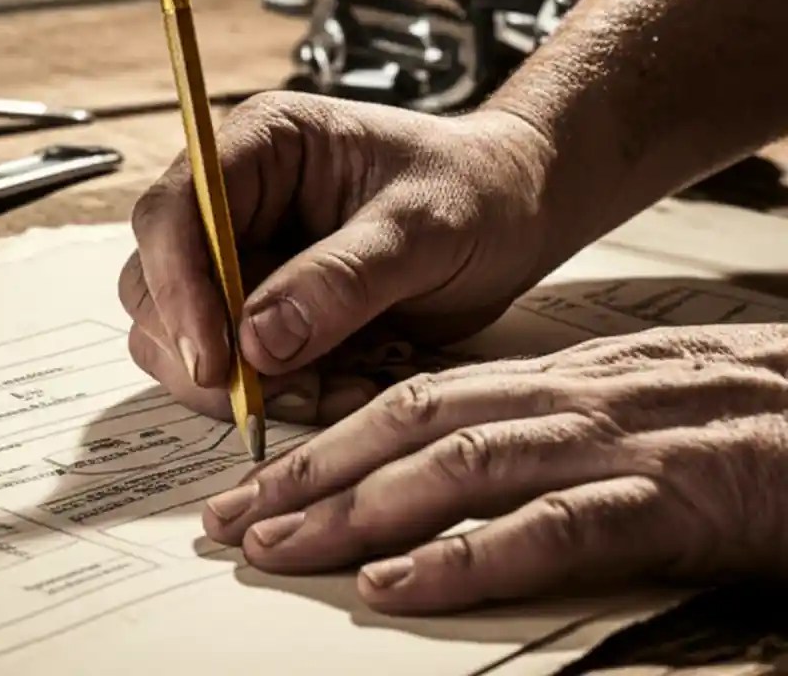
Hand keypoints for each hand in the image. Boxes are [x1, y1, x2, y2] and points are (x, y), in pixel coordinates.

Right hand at [119, 91, 555, 425]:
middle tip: (277, 397)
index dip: (177, 288)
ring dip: (239, 385)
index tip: (215, 360)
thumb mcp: (425, 226)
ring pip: (180, 337)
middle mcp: (232, 203)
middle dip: (208, 353)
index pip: (173, 213)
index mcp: (259, 148)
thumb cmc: (477, 191)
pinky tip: (337, 390)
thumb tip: (256, 343)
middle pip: (155, 286)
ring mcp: (240, 261)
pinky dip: (272, 397)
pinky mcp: (258, 312)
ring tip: (328, 391)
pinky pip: (231, 370)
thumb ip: (343, 279)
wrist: (513, 214)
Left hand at [201, 324, 787, 613]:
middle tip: (230, 519)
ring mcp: (619, 444)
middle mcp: (571, 399)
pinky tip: (401, 586)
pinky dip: (467, 557)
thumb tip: (447, 473)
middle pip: (409, 425)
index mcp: (556, 381)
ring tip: (283, 548)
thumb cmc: (749, 425)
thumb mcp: (628, 413)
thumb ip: (542, 433)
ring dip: (358, 509)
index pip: (412, 400)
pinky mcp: (673, 498)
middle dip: (310, 475)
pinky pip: (552, 526)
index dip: (325, 442)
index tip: (257, 483)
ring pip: (460, 466)